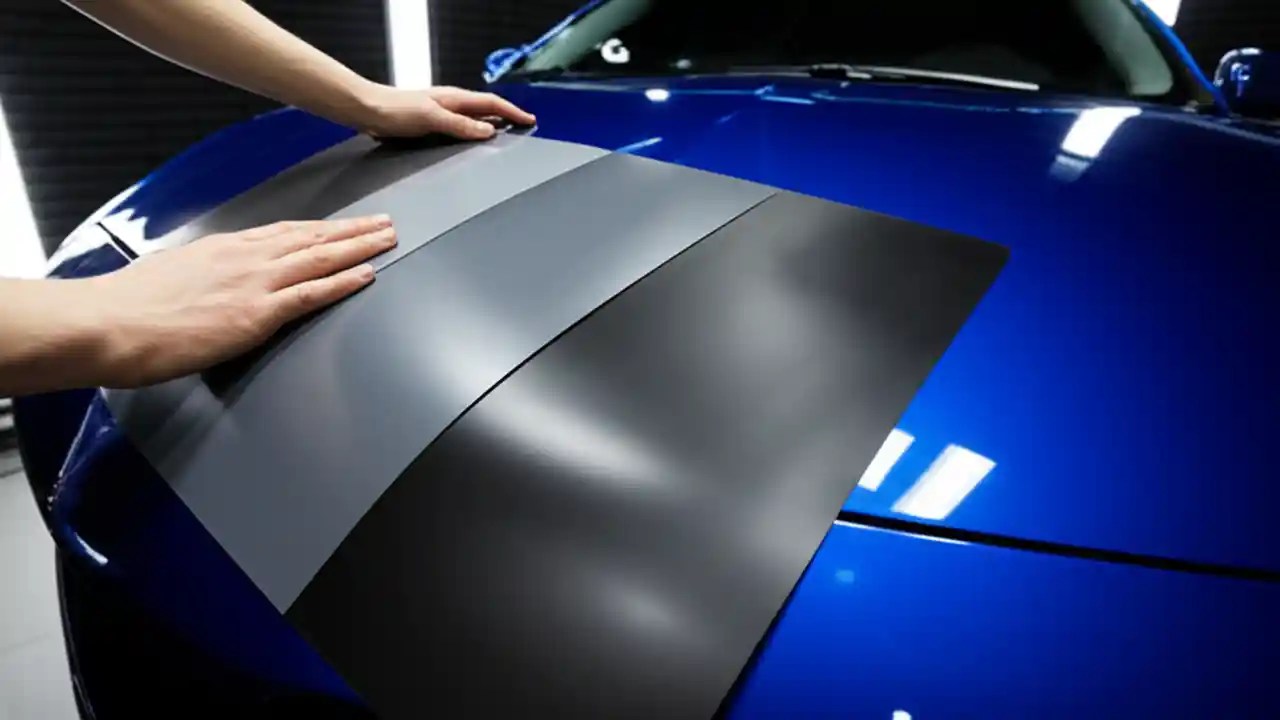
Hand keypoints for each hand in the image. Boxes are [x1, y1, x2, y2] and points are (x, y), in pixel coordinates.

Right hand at [84, 215, 396, 387]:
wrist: (107, 323)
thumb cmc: (126, 308)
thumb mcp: (167, 276)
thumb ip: (197, 276)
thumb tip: (203, 285)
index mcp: (222, 248)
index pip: (283, 233)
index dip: (319, 228)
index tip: (343, 224)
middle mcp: (244, 258)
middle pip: (311, 237)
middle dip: (352, 230)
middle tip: (385, 222)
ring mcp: (253, 283)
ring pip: (320, 257)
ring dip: (359, 247)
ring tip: (388, 239)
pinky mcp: (257, 312)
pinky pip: (311, 293)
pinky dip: (343, 281)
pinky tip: (367, 274)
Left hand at [356, 83, 536, 139]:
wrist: (367, 110)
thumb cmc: (395, 110)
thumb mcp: (432, 117)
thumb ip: (461, 125)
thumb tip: (489, 130)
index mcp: (454, 98)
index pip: (492, 103)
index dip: (513, 112)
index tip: (530, 120)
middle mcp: (450, 104)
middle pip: (486, 109)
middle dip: (507, 117)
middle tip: (523, 127)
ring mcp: (441, 113)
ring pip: (474, 119)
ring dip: (491, 125)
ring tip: (505, 136)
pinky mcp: (431, 124)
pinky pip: (461, 128)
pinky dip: (473, 133)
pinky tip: (472, 143)